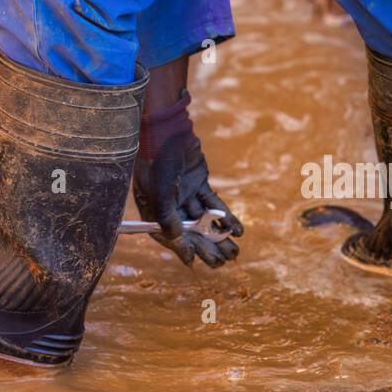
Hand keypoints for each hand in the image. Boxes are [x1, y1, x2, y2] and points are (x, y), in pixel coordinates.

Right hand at [134, 117, 242, 268]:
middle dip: (206, 247)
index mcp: (153, 208)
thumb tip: (177, 239)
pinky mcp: (199, 183)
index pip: (167, 235)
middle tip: (222, 262)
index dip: (181, 248)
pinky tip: (237, 230)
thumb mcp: (158, 191)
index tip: (194, 261)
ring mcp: (184, 193)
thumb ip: (167, 216)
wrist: (168, 128)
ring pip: (203, 220)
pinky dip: (225, 217)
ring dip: (218, 236)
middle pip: (189, 231)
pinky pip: (213, 204)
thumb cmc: (158, 160)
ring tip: (234, 252)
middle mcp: (168, 203)